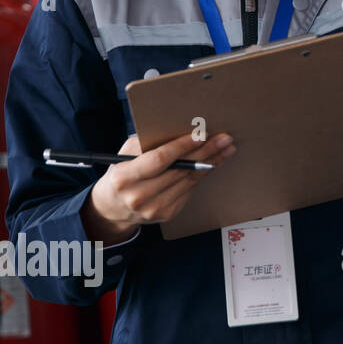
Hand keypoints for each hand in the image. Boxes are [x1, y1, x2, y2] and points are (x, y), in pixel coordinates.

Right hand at [84, 132, 235, 245]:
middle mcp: (138, 196)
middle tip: (225, 138)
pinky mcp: (167, 214)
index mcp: (124, 177)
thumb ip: (147, 142)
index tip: (202, 134)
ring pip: (189, 180)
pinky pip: (190, 190)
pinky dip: (203, 174)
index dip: (183, 146)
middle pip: (180, 169)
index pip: (160, 159)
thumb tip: (180, 130)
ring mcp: (154, 208)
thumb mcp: (125, 154)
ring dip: (212, 162)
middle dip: (206, 152)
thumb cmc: (122, 171)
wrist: (114, 206)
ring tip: (226, 148)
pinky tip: (214, 162)